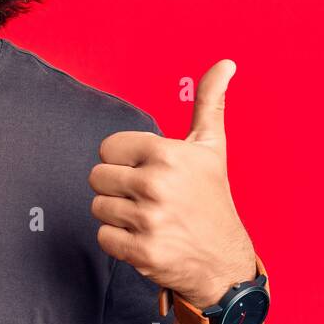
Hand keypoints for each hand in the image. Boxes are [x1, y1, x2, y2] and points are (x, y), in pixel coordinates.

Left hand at [90, 59, 256, 308]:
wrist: (224, 261)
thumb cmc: (211, 198)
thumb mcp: (211, 148)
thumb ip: (209, 102)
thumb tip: (226, 63)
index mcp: (168, 154)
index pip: (108, 148)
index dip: (124, 161)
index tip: (148, 172)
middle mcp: (157, 184)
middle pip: (97, 178)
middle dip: (118, 189)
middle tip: (148, 199)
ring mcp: (149, 220)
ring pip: (98, 208)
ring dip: (118, 216)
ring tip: (149, 219)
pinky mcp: (141, 251)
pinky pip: (103, 237)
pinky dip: (119, 242)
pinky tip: (146, 239)